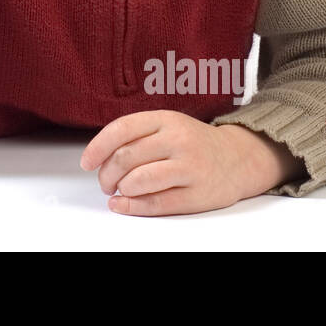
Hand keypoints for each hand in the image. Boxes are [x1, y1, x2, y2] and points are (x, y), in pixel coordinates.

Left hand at [79, 110, 261, 215]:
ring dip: (120, 189)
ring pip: (139, 180)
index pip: (121, 129)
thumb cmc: (194, 143)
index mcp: (166, 119)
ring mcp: (189, 167)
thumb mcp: (168, 126)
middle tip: (104, 182)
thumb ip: (137, 135)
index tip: (86, 162)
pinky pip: (156, 203)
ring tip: (118, 191)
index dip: (97, 147)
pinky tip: (123, 204)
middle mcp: (178, 140)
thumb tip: (99, 156)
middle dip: (106, 174)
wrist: (239, 158)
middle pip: (126, 157)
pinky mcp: (197, 194)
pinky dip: (133, 206)